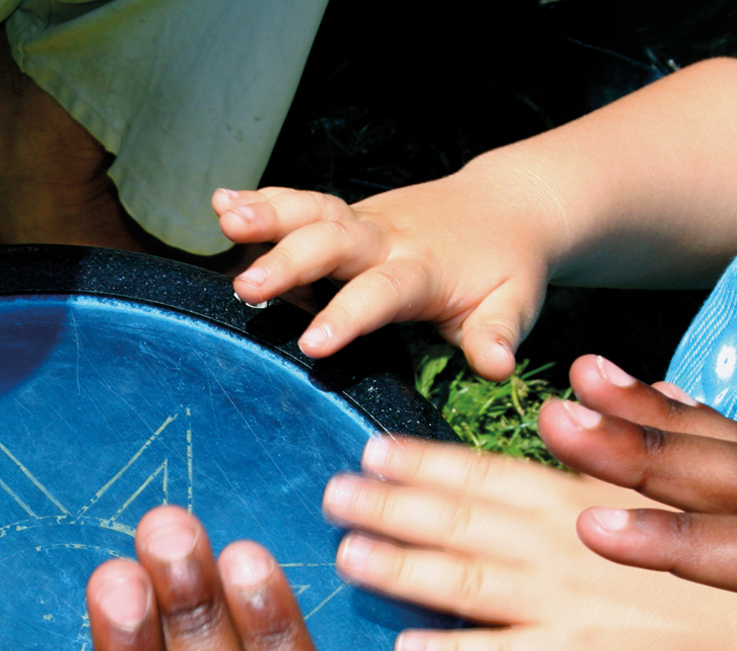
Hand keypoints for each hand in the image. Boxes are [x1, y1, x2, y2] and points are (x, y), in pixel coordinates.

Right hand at [213, 180, 552, 379]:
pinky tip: (221, 202)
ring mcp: (363, 222)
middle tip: (248, 286)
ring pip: (313, 212)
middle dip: (289, 261)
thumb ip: (499, 333)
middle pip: (334, 242)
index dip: (347, 316)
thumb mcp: (515, 304)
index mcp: (424, 269)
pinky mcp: (345, 217)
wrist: (507, 207)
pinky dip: (262, 198)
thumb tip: (498, 365)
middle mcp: (387, 239)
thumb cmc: (505, 268)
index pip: (382, 292)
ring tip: (224, 218)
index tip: (311, 345)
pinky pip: (302, 204)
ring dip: (267, 213)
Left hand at [320, 359, 736, 650]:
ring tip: (348, 556)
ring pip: (466, 583)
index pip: (482, 473)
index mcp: (571, 494)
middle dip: (390, 507)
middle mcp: (553, 543)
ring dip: (402, 569)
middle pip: (458, 521)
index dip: (422, 462)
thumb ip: (623, 420)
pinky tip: (406, 650)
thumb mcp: (674, 463)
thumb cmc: (704, 536)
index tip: (368, 449)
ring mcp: (557, 603)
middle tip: (329, 495)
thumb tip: (586, 372)